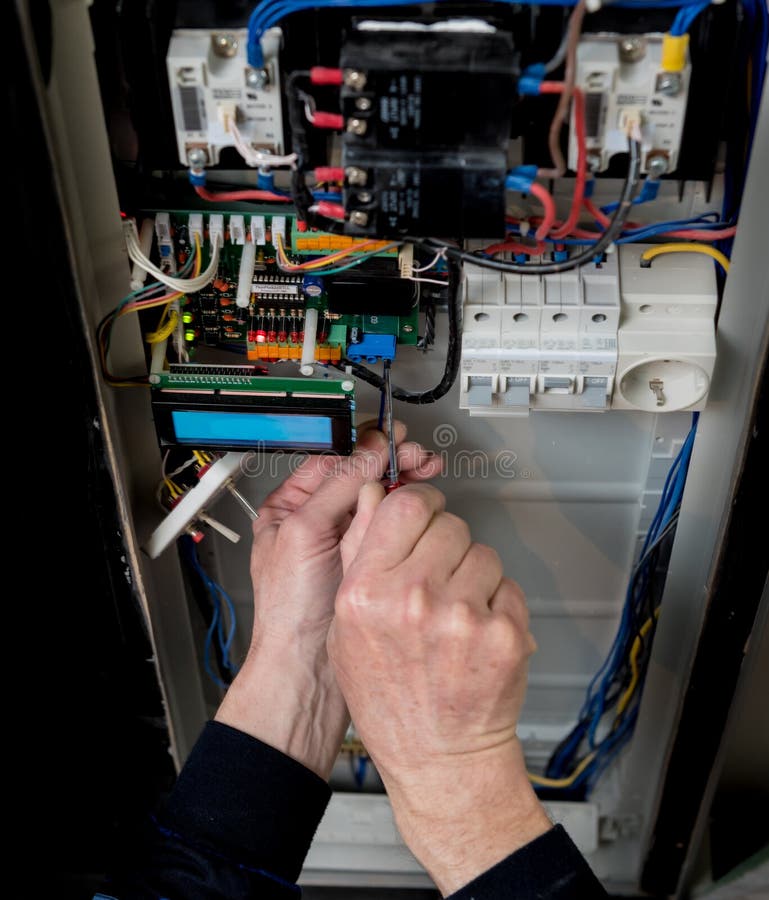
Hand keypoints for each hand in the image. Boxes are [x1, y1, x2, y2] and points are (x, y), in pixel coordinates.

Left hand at [215, 423, 441, 778]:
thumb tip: (368, 449)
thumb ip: (338, 488)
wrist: (307, 671)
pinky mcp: (366, 565)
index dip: (365, 445)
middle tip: (421, 458)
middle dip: (392, 463)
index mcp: (290, 508)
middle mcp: (315, 522)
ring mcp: (343, 544)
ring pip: (377, 501)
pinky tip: (418, 509)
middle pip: (359, 477)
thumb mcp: (306, 534)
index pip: (332, 460)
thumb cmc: (290, 612)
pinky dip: (405, 516)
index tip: (395, 437)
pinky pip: (388, 530)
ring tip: (426, 475)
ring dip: (403, 486)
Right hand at [328, 483, 550, 894]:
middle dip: (447, 544)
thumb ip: (359, 556)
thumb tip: (374, 495)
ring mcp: (463, 616)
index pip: (405, 506)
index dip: (421, 503)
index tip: (427, 511)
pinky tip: (477, 634)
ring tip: (457, 614)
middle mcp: (413, 599)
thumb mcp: (346, 629)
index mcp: (366, 592)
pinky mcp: (505, 633)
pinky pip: (508, 585)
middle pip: (449, 524)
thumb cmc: (388, 698)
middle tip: (440, 578)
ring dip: (474, 574)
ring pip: (483, 552)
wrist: (438, 758)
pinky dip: (498, 603)